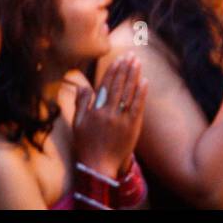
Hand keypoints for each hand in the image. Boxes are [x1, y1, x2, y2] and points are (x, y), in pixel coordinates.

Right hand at [75, 55, 146, 177]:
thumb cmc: (86, 145)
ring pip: (129, 93)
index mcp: (95, 111)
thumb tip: (83, 86)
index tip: (118, 58)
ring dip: (134, 76)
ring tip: (137, 62)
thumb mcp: (77, 124)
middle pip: (119, 86)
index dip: (112, 70)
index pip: (106, 85)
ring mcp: (122, 120)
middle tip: (131, 55)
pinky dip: (141, 93)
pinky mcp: (133, 128)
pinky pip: (138, 107)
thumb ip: (81, 103)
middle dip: (125, 68)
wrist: (99, 167)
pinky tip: (144, 81)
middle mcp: (109, 113)